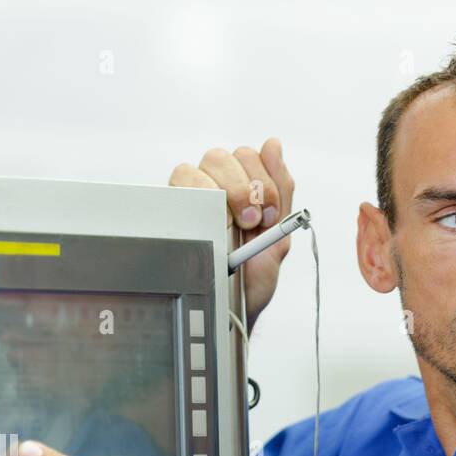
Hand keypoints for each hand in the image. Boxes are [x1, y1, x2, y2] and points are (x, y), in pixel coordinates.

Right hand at [169, 140, 295, 327]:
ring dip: (226, 190)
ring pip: (206, 162)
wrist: (232, 312)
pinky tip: (212, 219)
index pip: (249, 156)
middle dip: (246, 187)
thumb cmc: (251, 278)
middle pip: (226, 155)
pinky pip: (181, 178)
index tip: (268, 215)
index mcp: (244, 190)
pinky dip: (199, 193)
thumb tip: (274, 143)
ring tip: (234, 223)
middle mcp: (217, 187)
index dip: (264, 180)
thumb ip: (282, 190)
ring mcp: (194, 195)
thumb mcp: (277, 237)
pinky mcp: (174, 206)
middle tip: (253, 222)